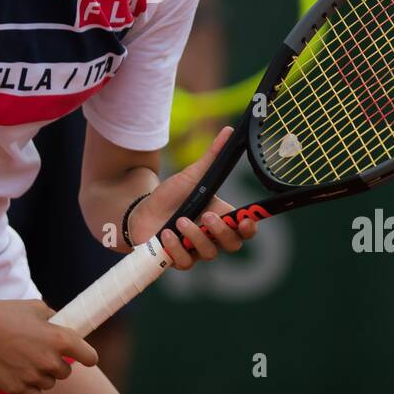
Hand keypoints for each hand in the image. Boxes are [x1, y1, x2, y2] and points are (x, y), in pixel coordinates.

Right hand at [0, 298, 98, 393]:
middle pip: (66, 372)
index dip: (87, 356)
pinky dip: (29, 386)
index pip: (89, 357)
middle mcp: (49, 360)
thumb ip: (54, 320)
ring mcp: (33, 376)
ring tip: (25, 359)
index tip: (85, 357)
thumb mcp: (37, 307)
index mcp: (60, 338)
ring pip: (49, 383)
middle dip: (57, 363)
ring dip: (41, 375)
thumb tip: (62, 325)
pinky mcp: (16, 388)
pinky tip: (19, 371)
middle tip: (41, 353)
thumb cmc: (6, 312)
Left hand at [129, 126, 259, 268]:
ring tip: (180, 220)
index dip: (250, 226)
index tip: (247, 219)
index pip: (245, 228)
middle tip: (207, 216)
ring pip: (209, 253)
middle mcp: (212, 236)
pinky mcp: (178, 259)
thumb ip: (212, 157)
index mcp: (221, 216)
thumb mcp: (192, 175)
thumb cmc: (172, 194)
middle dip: (222, 231)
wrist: (142, 210)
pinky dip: (176, 248)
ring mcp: (196, 250)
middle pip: (233, 244)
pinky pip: (185, 262)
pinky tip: (166, 234)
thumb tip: (229, 131)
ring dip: (196, 236)